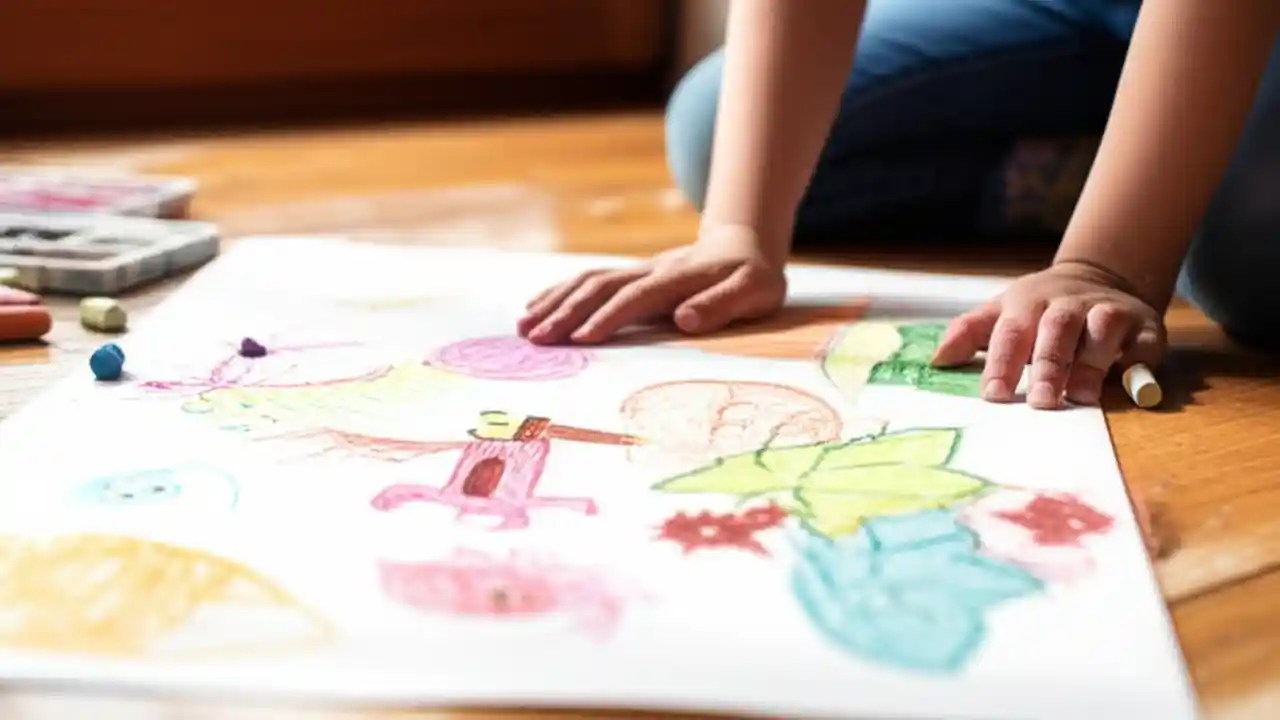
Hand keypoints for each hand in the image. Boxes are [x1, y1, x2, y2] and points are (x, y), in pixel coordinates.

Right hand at [517, 227, 786, 344]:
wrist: (742, 244)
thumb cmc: (753, 276)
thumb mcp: (756, 291)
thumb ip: (723, 304)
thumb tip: (685, 320)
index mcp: (678, 278)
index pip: (636, 297)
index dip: (608, 317)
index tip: (581, 339)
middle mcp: (650, 270)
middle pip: (600, 287)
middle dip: (566, 312)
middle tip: (535, 339)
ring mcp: (637, 270)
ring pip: (588, 281)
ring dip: (554, 302)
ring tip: (524, 327)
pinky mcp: (630, 275)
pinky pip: (589, 279)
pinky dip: (559, 292)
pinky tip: (536, 307)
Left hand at [931, 260, 1165, 408]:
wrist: (1098, 278)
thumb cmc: (1037, 310)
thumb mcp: (1000, 313)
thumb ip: (969, 334)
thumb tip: (936, 360)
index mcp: (1027, 304)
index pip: (1010, 333)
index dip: (1002, 364)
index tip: (994, 396)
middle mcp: (1068, 305)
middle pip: (1057, 329)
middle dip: (1049, 365)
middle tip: (1042, 403)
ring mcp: (1108, 312)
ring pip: (1102, 328)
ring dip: (1093, 361)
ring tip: (1081, 396)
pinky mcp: (1144, 327)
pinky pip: (1145, 344)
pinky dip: (1140, 364)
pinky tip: (1133, 387)